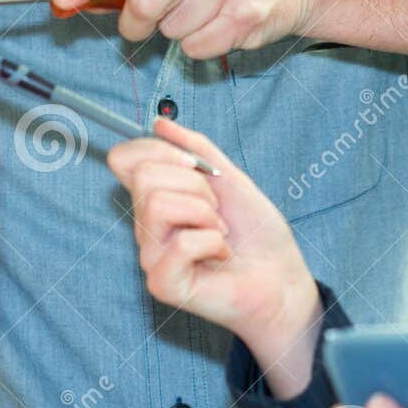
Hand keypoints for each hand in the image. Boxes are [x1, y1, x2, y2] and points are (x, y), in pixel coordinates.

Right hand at [107, 118, 322, 393]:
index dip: (157, 150)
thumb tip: (159, 123)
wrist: (282, 276)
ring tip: (220, 233)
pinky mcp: (163, 283)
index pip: (124, 159)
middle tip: (217, 210)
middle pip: (144, 176)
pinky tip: (221, 255)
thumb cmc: (256, 233)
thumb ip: (196, 148)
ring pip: (158, 204)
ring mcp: (152, 256)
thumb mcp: (229, 177)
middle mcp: (147, 226)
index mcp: (156, 198)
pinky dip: (212, 243)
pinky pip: (179, 244)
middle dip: (195, 184)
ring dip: (205, 213)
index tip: (193, 165)